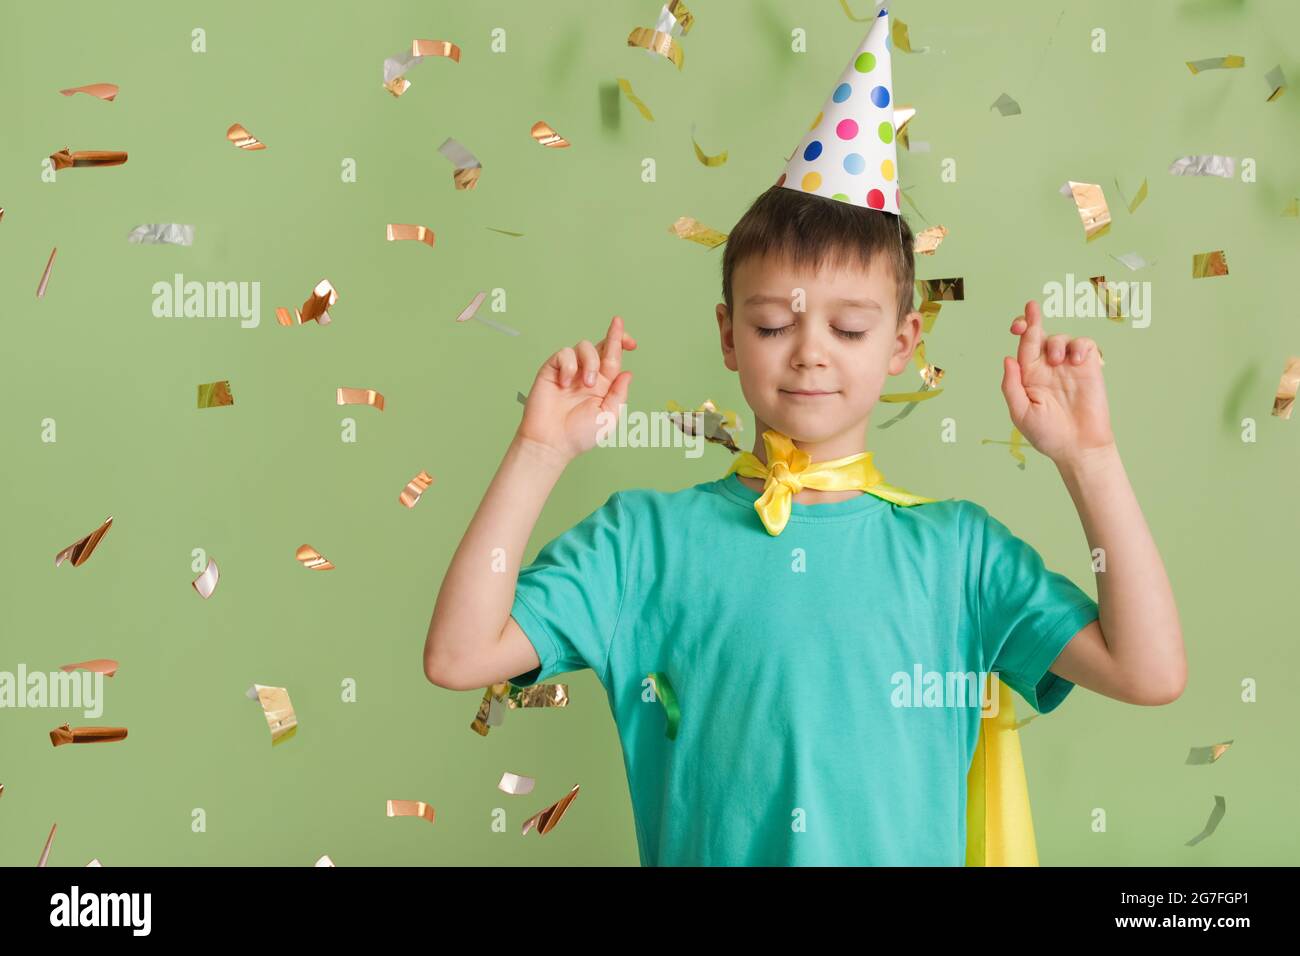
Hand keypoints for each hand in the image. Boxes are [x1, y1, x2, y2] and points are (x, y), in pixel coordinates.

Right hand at [516, 315, 636, 463]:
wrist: (551, 442)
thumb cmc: (578, 435)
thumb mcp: (608, 417)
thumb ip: (619, 394)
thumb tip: (628, 372)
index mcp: (603, 385)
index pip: (614, 358)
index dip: (622, 344)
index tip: (632, 342)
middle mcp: (587, 374)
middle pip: (601, 346)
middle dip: (613, 336)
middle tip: (618, 328)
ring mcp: (569, 371)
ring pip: (584, 347)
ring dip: (590, 362)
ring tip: (587, 384)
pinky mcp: (552, 370)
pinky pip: (564, 354)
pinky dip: (568, 366)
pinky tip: (565, 384)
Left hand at [1001, 300, 1114, 465]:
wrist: (1078, 447)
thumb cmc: (1047, 434)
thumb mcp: (1020, 412)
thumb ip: (1011, 386)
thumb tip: (1008, 358)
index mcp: (1028, 376)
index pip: (1023, 347)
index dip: (1021, 330)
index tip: (1017, 324)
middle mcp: (1047, 368)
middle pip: (1040, 335)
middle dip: (1033, 321)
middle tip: (1030, 313)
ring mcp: (1069, 367)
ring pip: (1061, 338)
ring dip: (1056, 343)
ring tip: (1056, 361)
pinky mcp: (1090, 369)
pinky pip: (1085, 345)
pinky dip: (1081, 346)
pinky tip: (1077, 360)